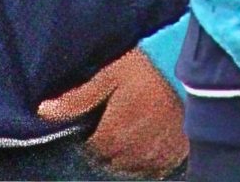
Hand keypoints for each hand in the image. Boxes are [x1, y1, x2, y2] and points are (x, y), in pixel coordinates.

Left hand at [37, 49, 186, 177]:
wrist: (196, 74)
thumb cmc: (149, 69)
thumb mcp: (109, 74)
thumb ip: (76, 98)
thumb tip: (43, 111)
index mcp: (111, 136)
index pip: (87, 149)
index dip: (88, 135)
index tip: (94, 120)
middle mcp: (130, 154)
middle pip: (106, 160)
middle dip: (104, 145)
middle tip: (113, 121)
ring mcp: (154, 159)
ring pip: (128, 168)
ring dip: (124, 154)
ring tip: (129, 129)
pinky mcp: (173, 158)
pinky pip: (152, 170)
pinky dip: (145, 160)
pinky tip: (146, 141)